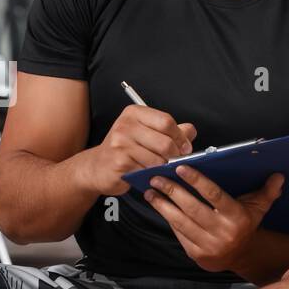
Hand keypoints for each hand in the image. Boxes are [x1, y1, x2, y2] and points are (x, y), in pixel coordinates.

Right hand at [79, 106, 196, 195]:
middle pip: (165, 142)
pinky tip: (149, 174)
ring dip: (164, 167)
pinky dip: (153, 175)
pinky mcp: (120, 162)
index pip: (166, 121)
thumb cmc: (124, 150)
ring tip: (160, 168)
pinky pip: (148, 171)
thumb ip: (170, 131)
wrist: (97, 167)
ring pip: (158, 159)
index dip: (180, 137)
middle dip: (175, 156)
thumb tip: (190, 130)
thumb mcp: (146, 134)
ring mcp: (121, 143)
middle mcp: (125, 125)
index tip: (185, 147)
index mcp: (134, 113)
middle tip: (175, 161)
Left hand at [143, 165, 284, 272]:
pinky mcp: (196, 254)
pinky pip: (178, 233)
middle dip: (172, 191)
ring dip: (162, 205)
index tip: (181, 168)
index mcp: (236, 217)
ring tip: (150, 191)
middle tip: (156, 178)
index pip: (214, 195)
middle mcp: (222, 232)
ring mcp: (208, 245)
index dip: (197, 181)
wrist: (241, 255)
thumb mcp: (258, 208)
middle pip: (192, 208)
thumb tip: (278, 175)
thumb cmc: (246, 224)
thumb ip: (267, 191)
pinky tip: (159, 206)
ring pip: (180, 222)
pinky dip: (167, 219)